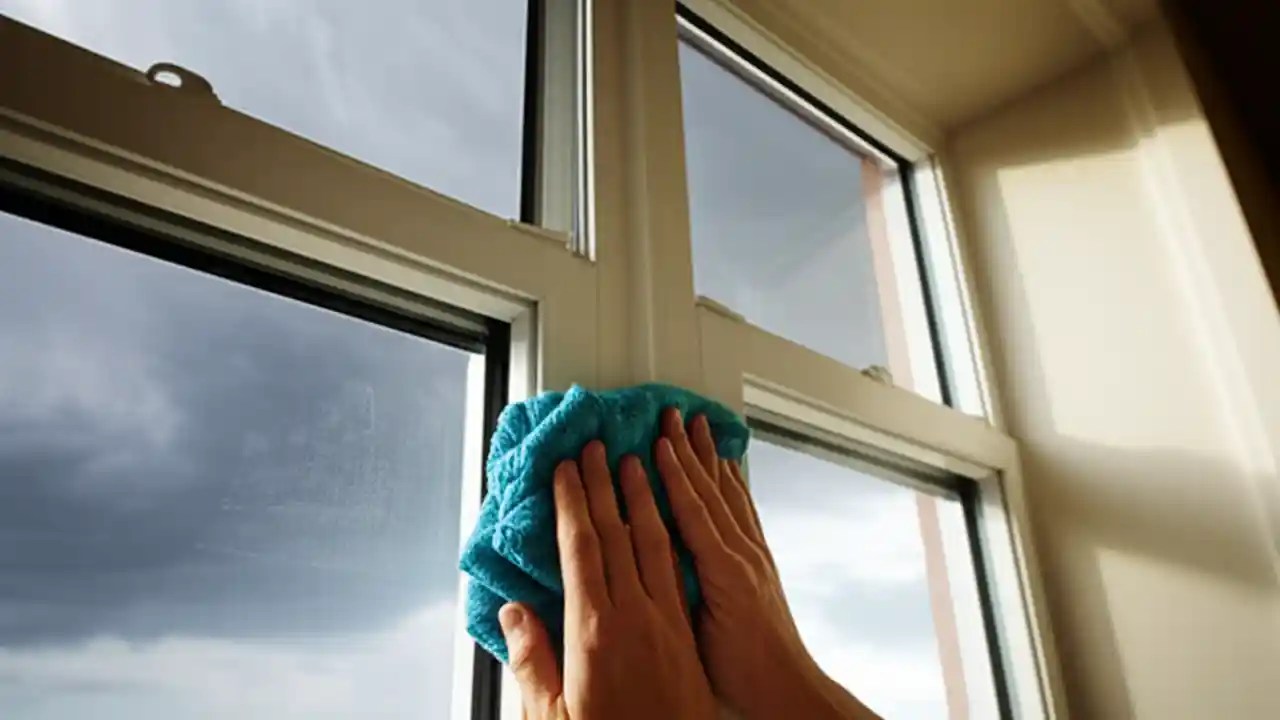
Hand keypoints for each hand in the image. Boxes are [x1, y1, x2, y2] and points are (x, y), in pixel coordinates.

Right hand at [499, 440, 717, 719]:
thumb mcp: (553, 715)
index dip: (573, 502)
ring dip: (647, 495)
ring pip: (657, 542)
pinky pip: (682, 565)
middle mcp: (635, 615)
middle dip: (606, 484)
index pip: (582, 547)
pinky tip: (679, 507)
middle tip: (597, 443)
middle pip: (619, 533)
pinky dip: (679, 527)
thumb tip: (512, 611)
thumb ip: (531, 660)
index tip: (566, 467)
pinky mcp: (688, 631)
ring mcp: (668, 621)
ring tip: (639, 457)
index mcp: (595, 630)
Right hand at [655, 409, 881, 719]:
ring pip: (728, 492)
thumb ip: (675, 590)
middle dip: (687, 450)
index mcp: (722, 571)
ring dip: (709, 456)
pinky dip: (733, 481)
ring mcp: (754, 553)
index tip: (652, 444)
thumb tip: (644, 556)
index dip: (671, 476)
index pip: (690, 511)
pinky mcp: (759, 559)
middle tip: (671, 415)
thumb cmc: (738, 671)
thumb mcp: (697, 632)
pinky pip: (744, 508)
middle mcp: (741, 553)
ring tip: (697, 425)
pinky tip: (727, 466)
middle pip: (709, 490)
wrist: (785, 686)